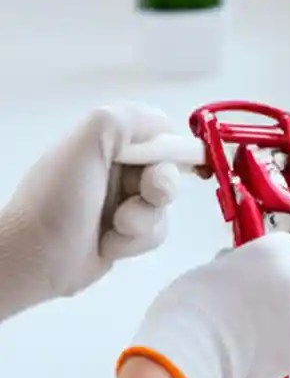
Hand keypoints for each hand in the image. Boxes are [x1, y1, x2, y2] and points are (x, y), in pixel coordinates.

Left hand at [0, 104, 178, 320]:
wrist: (34, 258)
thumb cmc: (57, 199)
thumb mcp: (86, 143)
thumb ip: (127, 119)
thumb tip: (164, 126)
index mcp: (104, 142)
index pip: (158, 134)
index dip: (168, 148)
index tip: (161, 163)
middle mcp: (115, 169)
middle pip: (168, 170)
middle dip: (160, 187)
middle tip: (144, 195)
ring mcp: (121, 203)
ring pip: (164, 206)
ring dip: (144, 219)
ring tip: (116, 229)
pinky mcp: (126, 235)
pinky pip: (155, 233)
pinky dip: (136, 242)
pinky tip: (109, 245)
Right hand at [120, 233, 289, 377]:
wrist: (188, 363)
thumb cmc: (187, 311)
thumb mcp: (203, 273)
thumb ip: (231, 268)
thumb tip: (238, 274)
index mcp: (271, 256)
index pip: (286, 245)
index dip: (267, 258)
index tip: (249, 269)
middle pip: (287, 284)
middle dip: (266, 293)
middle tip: (233, 310)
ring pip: (288, 316)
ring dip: (268, 323)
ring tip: (232, 341)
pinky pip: (285, 344)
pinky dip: (269, 350)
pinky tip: (241, 359)